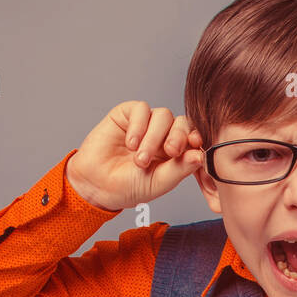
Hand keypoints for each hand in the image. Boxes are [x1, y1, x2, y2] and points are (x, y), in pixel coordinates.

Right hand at [66, 100, 205, 211]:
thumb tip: (200, 155)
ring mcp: (146, 123)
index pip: (193, 137)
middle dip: (178, 136)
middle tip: (170, 152)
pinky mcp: (127, 114)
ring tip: (140, 159)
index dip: (195, 138)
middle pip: (181, 123)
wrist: (97, 185)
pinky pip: (141, 109)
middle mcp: (163, 135)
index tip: (195, 144)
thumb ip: (180, 168)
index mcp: (176, 152)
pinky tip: (131, 144)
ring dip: (154, 137)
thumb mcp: (159, 182)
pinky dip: (139, 126)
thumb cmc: (128, 186)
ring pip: (163, 116)